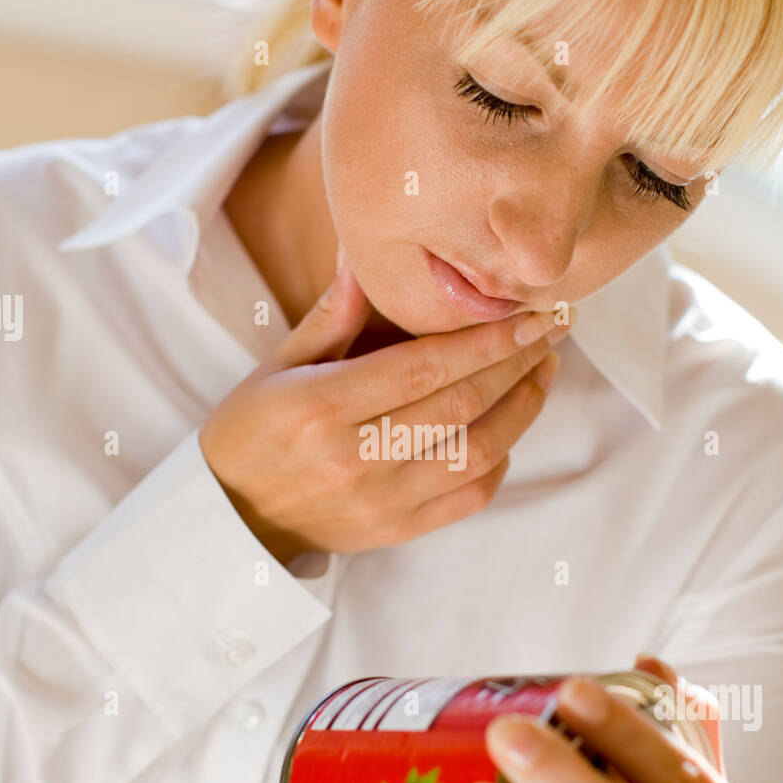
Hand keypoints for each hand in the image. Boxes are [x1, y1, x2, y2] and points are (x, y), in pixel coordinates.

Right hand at [199, 251, 571, 563]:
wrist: (231, 518)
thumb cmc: (252, 431)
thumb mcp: (278, 365)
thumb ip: (332, 314)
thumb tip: (366, 252)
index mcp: (322, 408)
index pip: (424, 368)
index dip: (485, 340)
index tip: (526, 314)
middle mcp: (357, 458)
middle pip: (460, 404)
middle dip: (516, 362)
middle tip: (551, 328)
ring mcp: (381, 501)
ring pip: (478, 450)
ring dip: (522, 407)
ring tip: (543, 369)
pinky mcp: (398, 530)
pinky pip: (469, 494)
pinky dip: (500, 457)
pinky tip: (510, 423)